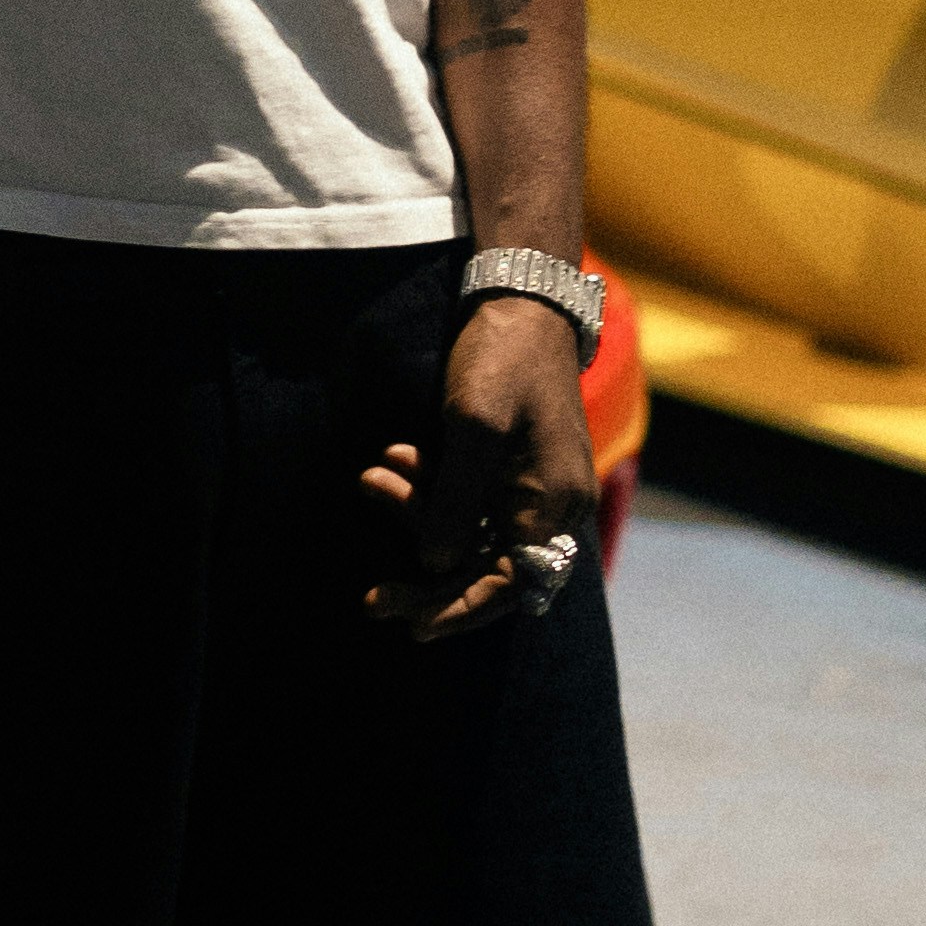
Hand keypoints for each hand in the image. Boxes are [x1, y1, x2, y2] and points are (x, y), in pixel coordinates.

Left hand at [360, 297, 595, 642]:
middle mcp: (551, 506)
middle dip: (427, 581)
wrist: (521, 301)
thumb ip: (454, 502)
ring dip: (416, 514)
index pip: (511, 582)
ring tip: (372, 479)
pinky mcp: (510, 470)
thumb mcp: (472, 427)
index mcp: (554, 502)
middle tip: (372, 601)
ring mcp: (531, 488)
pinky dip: (427, 489)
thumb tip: (434, 564)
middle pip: (488, 570)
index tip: (412, 624)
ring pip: (468, 533)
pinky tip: (391, 461)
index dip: (461, 608)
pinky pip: (467, 501)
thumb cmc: (502, 359)